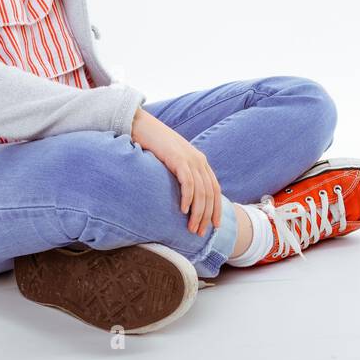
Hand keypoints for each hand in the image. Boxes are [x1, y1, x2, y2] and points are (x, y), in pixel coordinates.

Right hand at [130, 107, 222, 235]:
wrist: (142, 126)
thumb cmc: (154, 146)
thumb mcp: (172, 161)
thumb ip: (181, 175)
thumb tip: (182, 197)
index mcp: (200, 162)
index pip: (215, 189)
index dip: (216, 208)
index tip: (215, 226)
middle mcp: (199, 160)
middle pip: (210, 193)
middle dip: (207, 216)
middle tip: (200, 233)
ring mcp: (190, 158)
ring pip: (201, 191)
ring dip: (197, 212)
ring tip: (192, 228)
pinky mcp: (178, 158)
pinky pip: (188, 182)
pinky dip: (188, 198)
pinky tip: (183, 210)